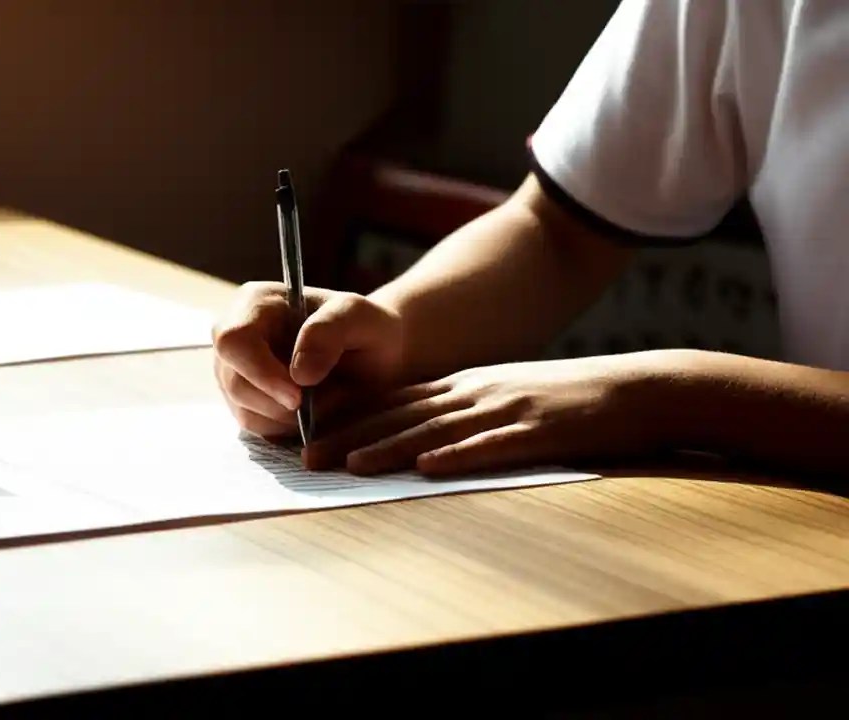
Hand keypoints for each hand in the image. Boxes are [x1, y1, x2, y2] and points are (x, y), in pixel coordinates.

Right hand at [211, 282, 404, 438]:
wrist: (373, 356)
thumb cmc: (367, 330)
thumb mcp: (361, 319)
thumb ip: (330, 332)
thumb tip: (299, 373)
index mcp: (256, 302)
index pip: (234, 341)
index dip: (261, 373)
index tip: (298, 396)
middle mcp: (235, 334)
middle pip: (235, 382)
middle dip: (282, 402)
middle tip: (328, 398)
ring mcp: (234, 369)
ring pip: (244, 409)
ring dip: (289, 417)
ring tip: (326, 399)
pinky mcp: (243, 400)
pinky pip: (255, 425)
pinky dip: (286, 427)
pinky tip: (312, 411)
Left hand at [302, 354, 665, 475]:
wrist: (636, 390)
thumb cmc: (568, 402)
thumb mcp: (506, 398)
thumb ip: (463, 413)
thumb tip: (418, 442)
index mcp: (467, 385)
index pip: (394, 400)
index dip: (349, 417)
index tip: (308, 435)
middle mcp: (477, 392)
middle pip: (402, 414)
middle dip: (350, 434)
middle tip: (305, 457)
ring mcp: (506, 409)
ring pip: (436, 429)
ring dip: (389, 446)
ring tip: (349, 464)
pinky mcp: (538, 430)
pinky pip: (492, 445)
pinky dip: (457, 456)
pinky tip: (428, 469)